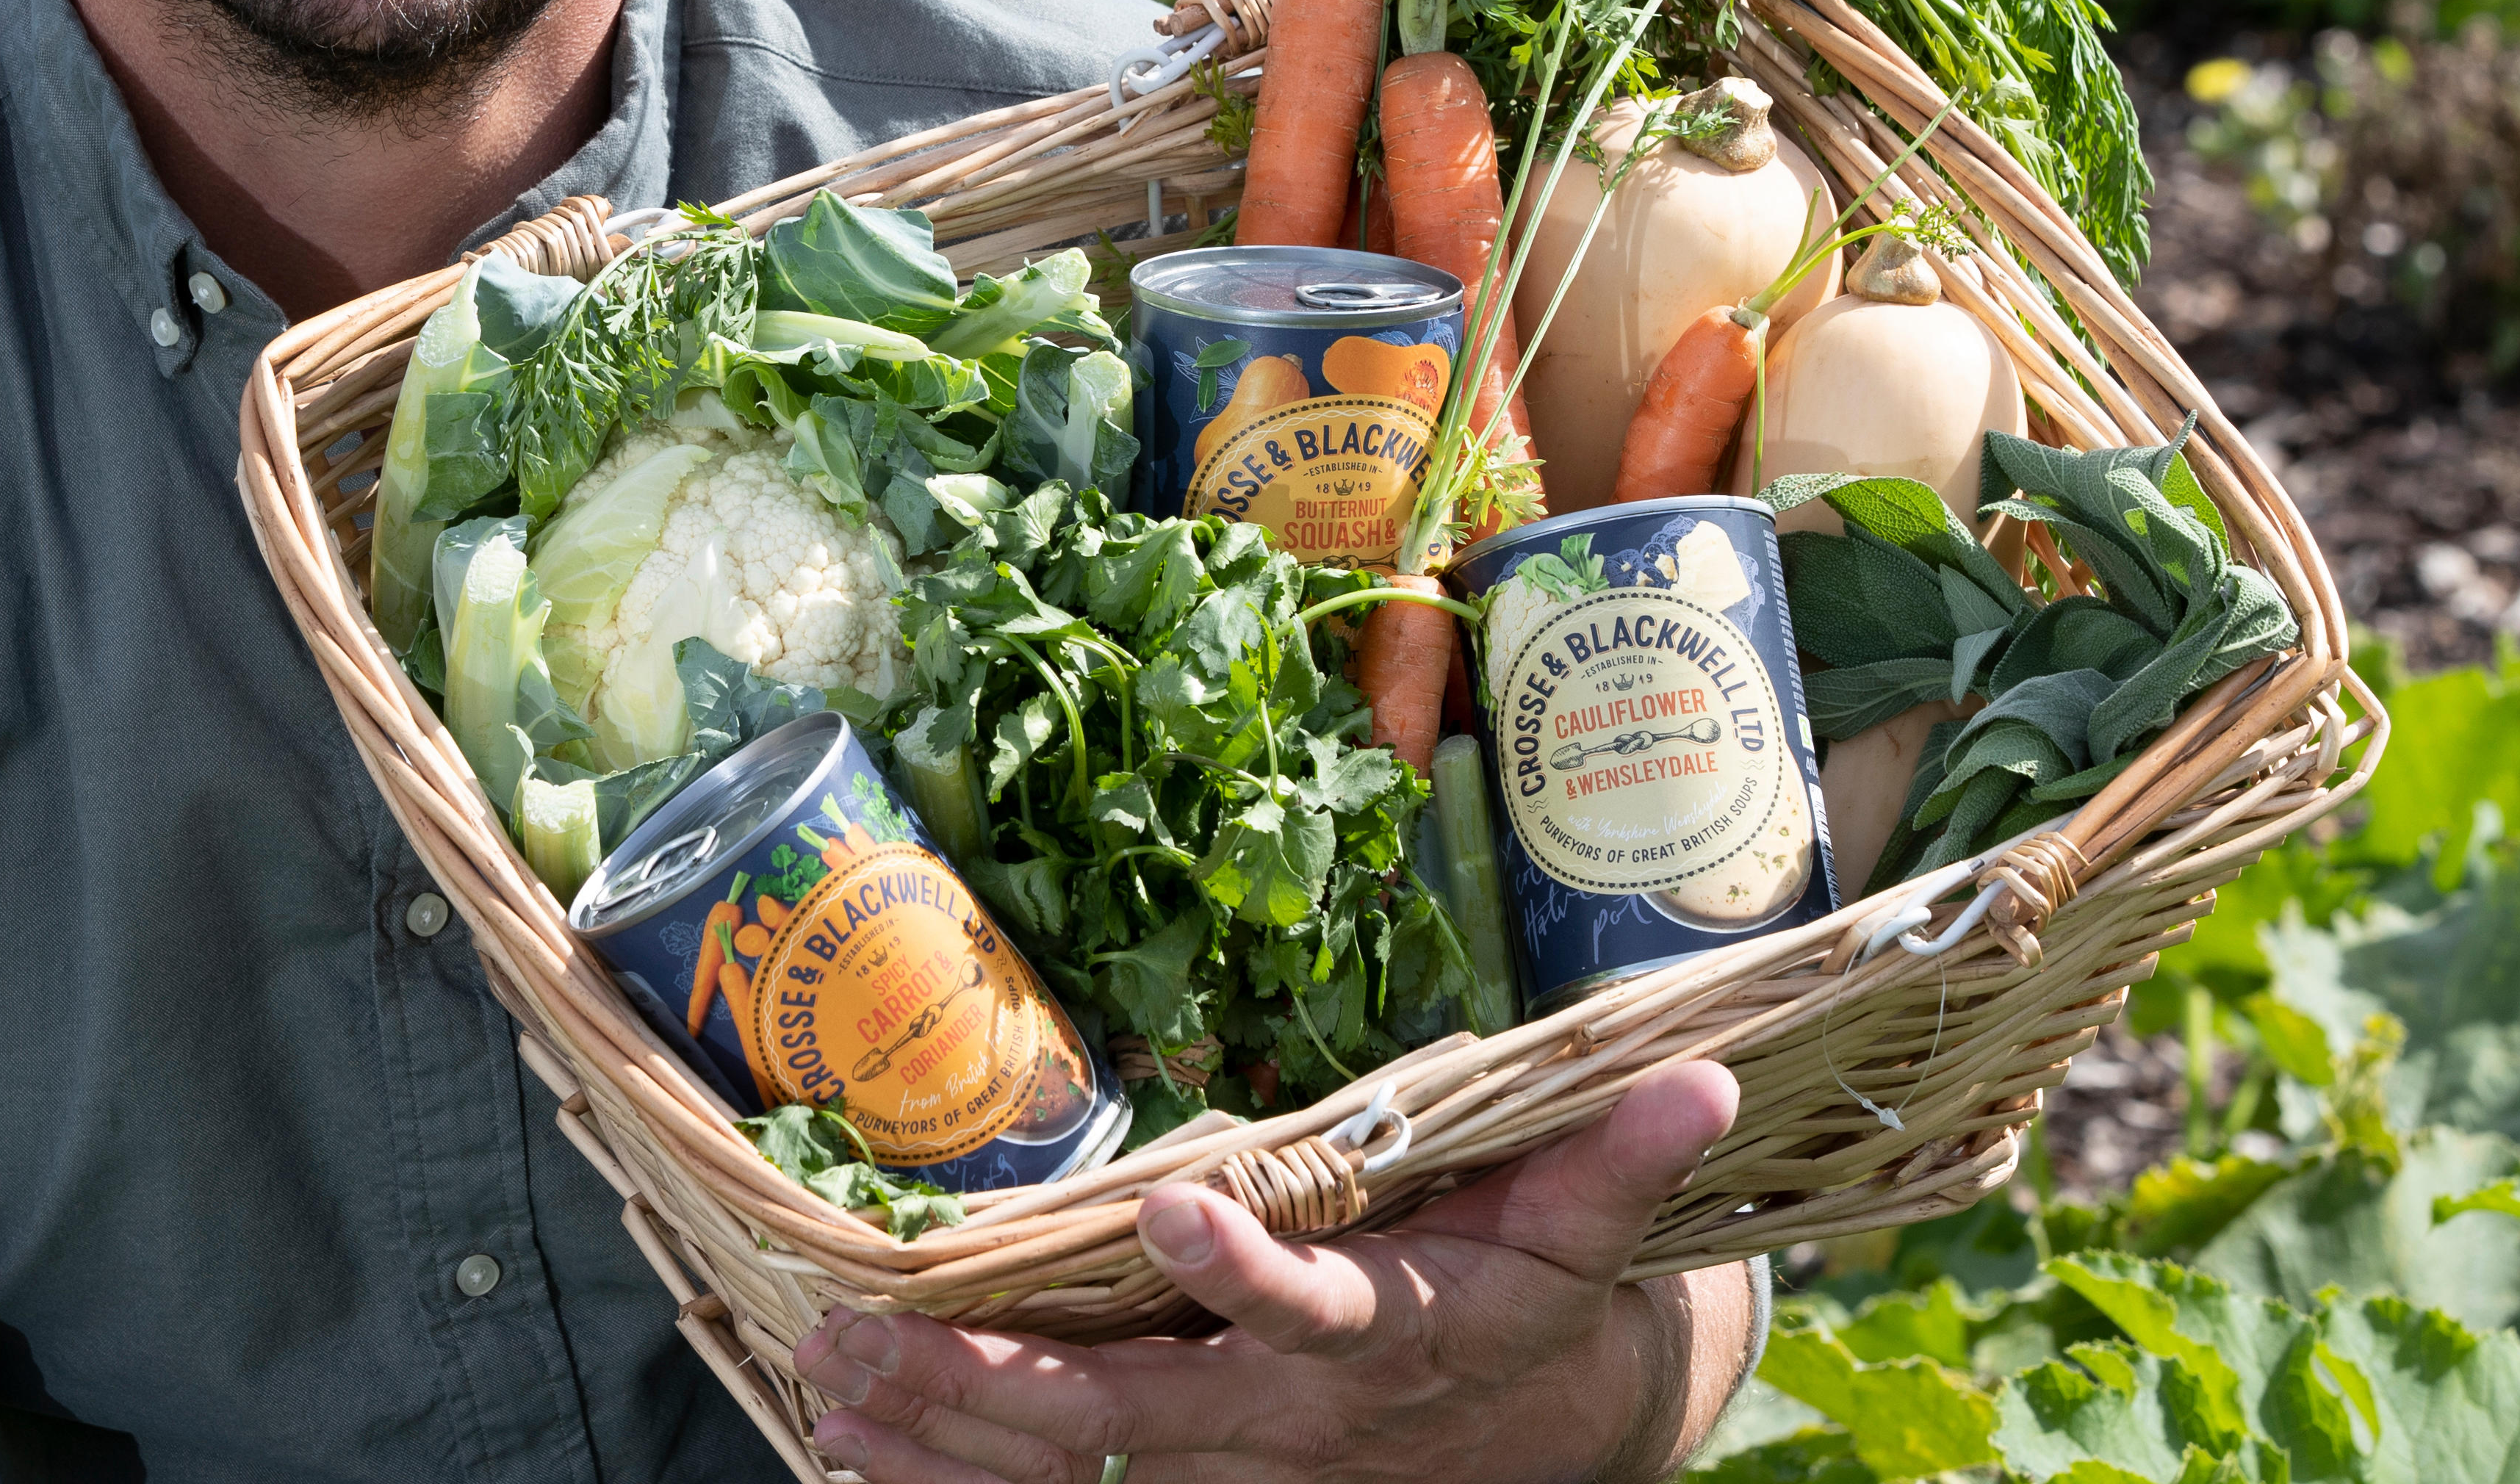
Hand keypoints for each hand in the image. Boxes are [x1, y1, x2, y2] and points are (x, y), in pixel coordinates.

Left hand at [792, 1058, 1760, 1483]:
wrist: (1548, 1435)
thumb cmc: (1538, 1298)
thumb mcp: (1586, 1229)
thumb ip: (1618, 1156)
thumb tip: (1696, 1076)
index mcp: (1381, 1332)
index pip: (1303, 1303)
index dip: (1243, 1269)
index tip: (1174, 1208)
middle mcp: (1286, 1416)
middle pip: (1126, 1416)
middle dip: (991, 1382)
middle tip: (870, 1339)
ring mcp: (1226, 1463)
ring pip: (1067, 1468)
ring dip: (939, 1436)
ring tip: (823, 1389)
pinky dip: (952, 1482)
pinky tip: (850, 1451)